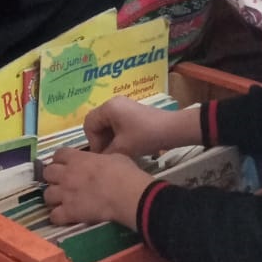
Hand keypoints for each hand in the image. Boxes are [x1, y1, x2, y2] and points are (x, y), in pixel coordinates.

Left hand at [43, 148, 149, 231]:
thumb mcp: (115, 156)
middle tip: (63, 183)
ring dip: (54, 198)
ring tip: (63, 201)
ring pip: (47, 195)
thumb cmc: (125, 173)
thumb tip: (101, 161)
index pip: (58, 154)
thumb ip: (101, 158)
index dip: (60, 160)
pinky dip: (58, 217)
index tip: (66, 165)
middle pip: (47, 173)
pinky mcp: (69, 212)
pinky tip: (66, 217)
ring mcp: (65, 194)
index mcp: (78, 159)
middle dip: (53, 178)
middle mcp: (67, 174)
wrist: (127, 195)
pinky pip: (53, 216)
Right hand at [84, 97, 199, 157]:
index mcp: (108, 107)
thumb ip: (106, 153)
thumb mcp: (123, 148)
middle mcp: (113, 103)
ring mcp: (123, 106)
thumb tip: (99, 159)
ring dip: (109, 138)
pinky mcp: (132, 111)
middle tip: (108, 155)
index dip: (93, 142)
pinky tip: (125, 146)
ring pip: (107, 124)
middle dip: (100, 140)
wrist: (172, 129)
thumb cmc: (145, 136)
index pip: (89, 124)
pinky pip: (116, 123)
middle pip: (97, 122)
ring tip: (117, 152)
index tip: (102, 155)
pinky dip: (117, 135)